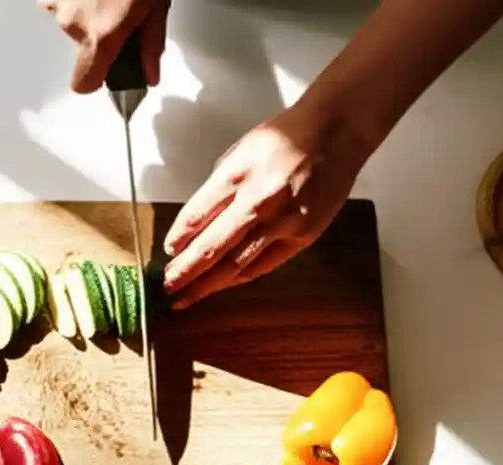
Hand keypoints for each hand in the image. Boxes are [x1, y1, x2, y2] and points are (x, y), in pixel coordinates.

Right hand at [39, 0, 169, 92]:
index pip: (84, 83)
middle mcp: (73, 23)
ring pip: (70, 20)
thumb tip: (150, 74)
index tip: (104, 75)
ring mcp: (58, 1)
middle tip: (120, 12)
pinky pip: (60, 0)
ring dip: (86, 11)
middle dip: (99, 34)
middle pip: (82, 46)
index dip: (94, 81)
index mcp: (102, 37)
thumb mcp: (156, 7)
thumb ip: (151, 46)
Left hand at [162, 101, 371, 309]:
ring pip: (237, 263)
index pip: (197, 214)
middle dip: (185, 271)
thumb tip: (198, 222)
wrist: (335, 133)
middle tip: (167, 286)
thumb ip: (220, 186)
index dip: (178, 237)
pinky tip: (223, 285)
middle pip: (213, 246)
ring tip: (187, 295)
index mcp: (237, 173)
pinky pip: (264, 263)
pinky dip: (240, 277)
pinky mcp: (303, 235)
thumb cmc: (287, 137)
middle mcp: (258, 200)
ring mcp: (283, 221)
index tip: (168, 251)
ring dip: (208, 283)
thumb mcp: (241, 151)